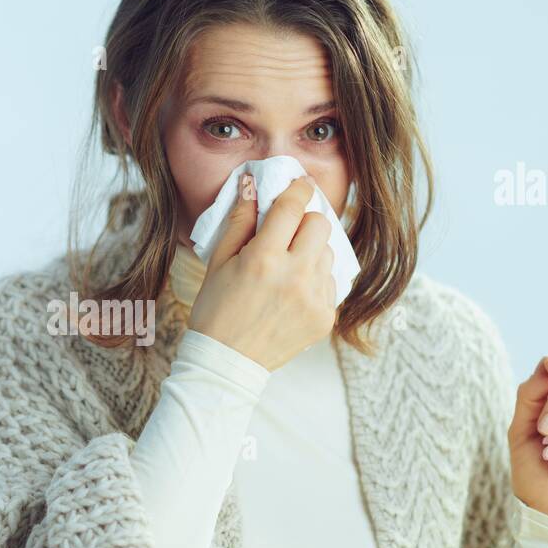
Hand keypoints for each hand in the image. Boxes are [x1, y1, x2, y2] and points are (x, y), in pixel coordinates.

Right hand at [188, 171, 336, 371]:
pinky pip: (331, 283)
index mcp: (263, 259)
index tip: (298, 185)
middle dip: (304, 223)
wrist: (227, 362)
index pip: (293, 206)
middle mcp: (294, 276)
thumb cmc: (216, 310)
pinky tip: (291, 295)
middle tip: (286, 236)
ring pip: (328, 253)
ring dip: (310, 254)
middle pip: (320, 224)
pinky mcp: (325, 317)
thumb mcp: (219, 262)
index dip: (297, 189)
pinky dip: (314, 282)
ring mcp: (314, 299)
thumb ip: (239, 220)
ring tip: (285, 272)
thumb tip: (252, 185)